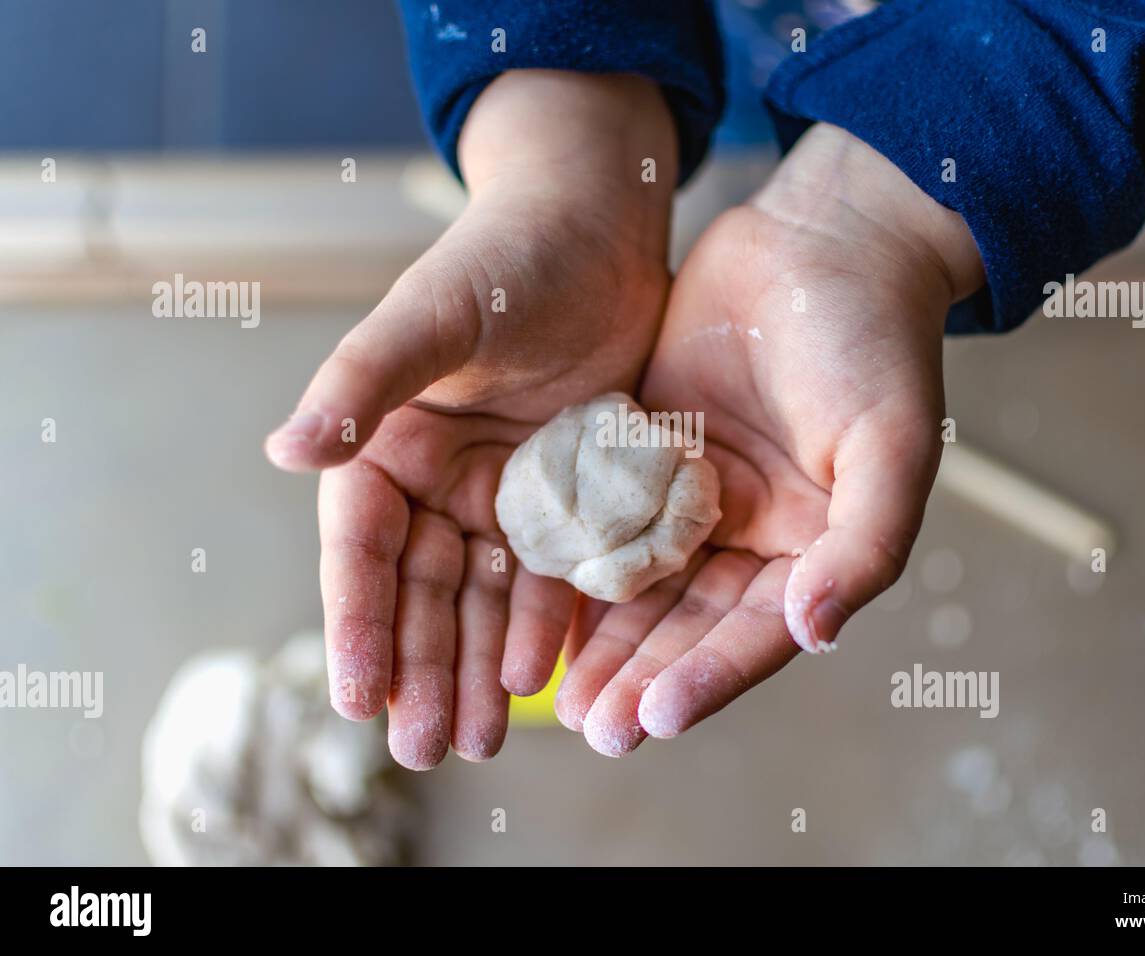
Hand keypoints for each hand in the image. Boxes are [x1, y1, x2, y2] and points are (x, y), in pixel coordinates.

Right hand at [264, 71, 677, 768]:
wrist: (598, 231)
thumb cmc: (508, 256)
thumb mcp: (436, 314)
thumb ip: (365, 381)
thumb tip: (285, 453)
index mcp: (387, 441)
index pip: (362, 549)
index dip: (357, 623)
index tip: (356, 699)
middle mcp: (437, 477)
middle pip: (420, 592)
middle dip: (420, 671)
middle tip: (424, 751)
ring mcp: (501, 490)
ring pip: (481, 598)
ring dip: (476, 669)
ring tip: (481, 741)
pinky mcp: (563, 493)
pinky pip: (550, 573)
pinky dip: (544, 623)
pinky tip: (542, 678)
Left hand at [556, 123, 984, 755]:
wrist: (826, 238)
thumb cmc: (876, 341)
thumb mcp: (892, 446)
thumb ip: (864, 545)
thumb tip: (816, 632)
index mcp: (813, 546)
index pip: (758, 632)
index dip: (709, 676)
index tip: (655, 719)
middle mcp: (752, 533)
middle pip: (691, 622)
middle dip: (643, 674)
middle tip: (591, 726)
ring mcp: (696, 493)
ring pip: (643, 580)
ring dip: (604, 636)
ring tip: (557, 694)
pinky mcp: (648, 449)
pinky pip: (606, 513)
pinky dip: (577, 558)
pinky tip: (535, 599)